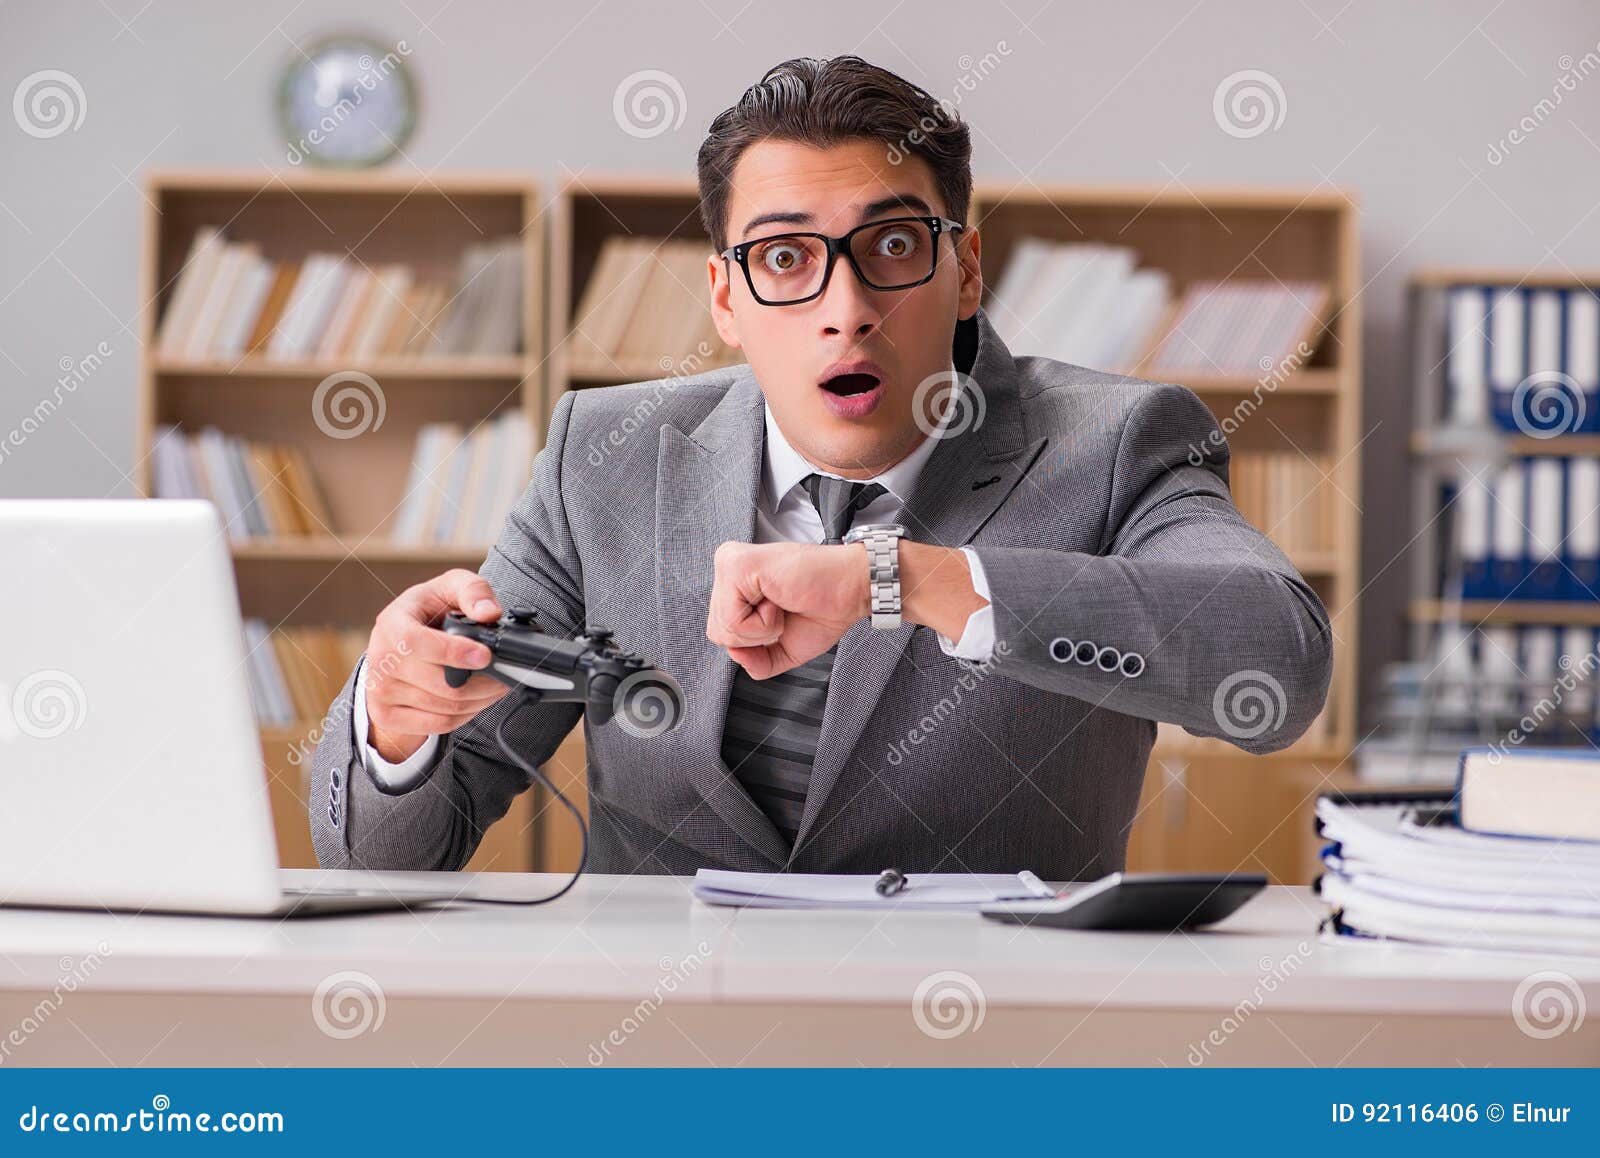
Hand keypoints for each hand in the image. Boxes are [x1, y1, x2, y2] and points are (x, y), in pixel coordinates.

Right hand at [363, 569, 511, 762]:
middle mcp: (380, 659)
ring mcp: (380, 690)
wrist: (399, 643)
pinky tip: (476, 699)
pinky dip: (466, 715)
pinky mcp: (387, 715)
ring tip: (496, 685)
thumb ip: (473, 591)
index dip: (453, 652)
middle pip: (439, 684)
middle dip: (483, 682)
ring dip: (480, 699)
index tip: (485, 655)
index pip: (415, 642)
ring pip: (444, 707)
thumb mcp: (450, 588)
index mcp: (392, 623)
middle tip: (507, 674)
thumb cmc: (429, 613)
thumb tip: (489, 613)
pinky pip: (438, 724)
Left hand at [706, 541, 867, 678]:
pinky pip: (733, 620)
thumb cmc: (823, 608)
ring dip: (762, 629)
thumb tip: (735, 654)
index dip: (755, 639)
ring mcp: (729, 563)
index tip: (782, 614)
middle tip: (783, 609)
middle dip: (757, 636)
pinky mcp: (737, 565)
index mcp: (733, 582)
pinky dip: (764, 623)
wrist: (851, 590)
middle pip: (717, 633)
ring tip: (782, 603)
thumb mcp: (782, 648)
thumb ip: (754, 661)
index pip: (720, 631)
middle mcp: (727, 567)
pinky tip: (780, 599)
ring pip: (723, 629)